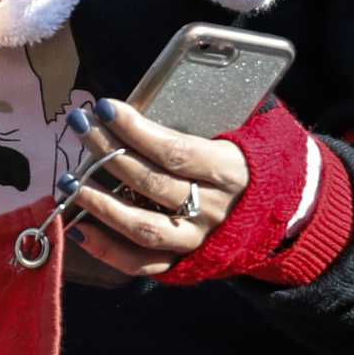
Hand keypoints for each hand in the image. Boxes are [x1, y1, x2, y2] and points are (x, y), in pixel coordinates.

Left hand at [60, 99, 249, 279]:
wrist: (285, 212)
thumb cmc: (255, 161)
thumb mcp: (249, 132)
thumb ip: (212, 114)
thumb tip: (165, 90)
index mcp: (229, 171)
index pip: (174, 151)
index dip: (136, 130)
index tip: (104, 107)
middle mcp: (212, 209)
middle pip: (150, 184)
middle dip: (108, 153)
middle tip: (79, 126)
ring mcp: (197, 240)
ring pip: (143, 227)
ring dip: (100, 204)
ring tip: (69, 181)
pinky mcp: (185, 264)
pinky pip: (142, 264)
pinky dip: (107, 250)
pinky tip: (79, 228)